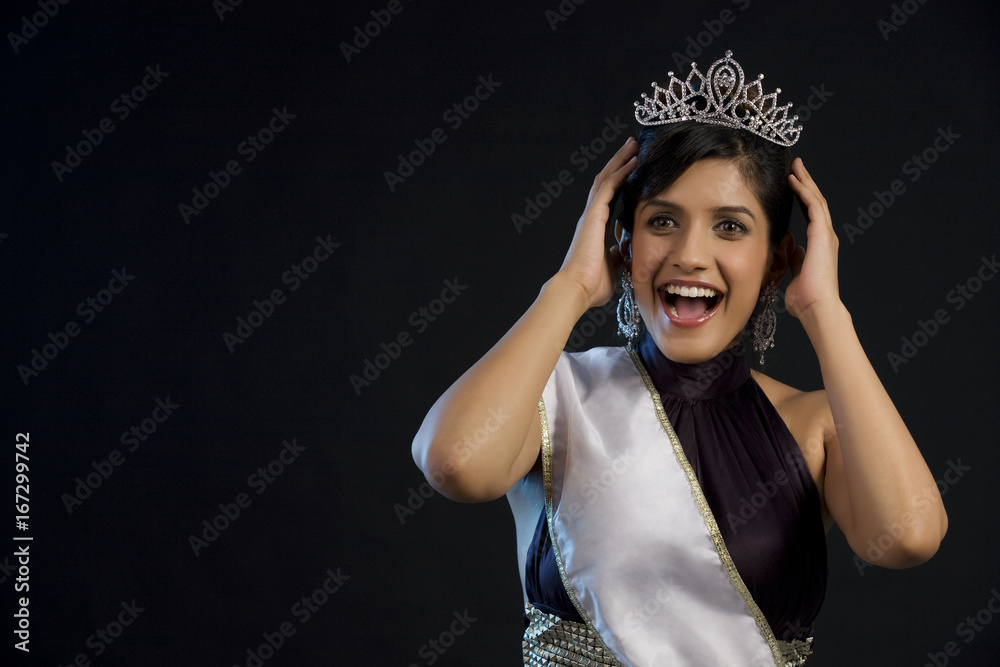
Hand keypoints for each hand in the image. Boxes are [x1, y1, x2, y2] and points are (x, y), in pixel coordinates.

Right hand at [557, 137, 637, 310]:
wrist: (577, 289)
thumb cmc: (592, 285)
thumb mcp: (613, 268)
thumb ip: (618, 257)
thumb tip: (625, 254)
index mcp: (596, 229)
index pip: (611, 198)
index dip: (621, 182)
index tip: (633, 169)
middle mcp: (592, 218)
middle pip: (606, 182)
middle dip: (620, 163)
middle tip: (633, 147)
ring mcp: (591, 214)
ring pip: (606, 178)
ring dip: (620, 160)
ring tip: (633, 145)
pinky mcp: (593, 215)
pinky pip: (608, 186)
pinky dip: (621, 171)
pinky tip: (633, 160)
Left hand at [784, 158, 842, 320]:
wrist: (816, 307)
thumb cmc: (805, 298)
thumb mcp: (794, 273)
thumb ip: (794, 258)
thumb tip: (790, 247)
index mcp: (818, 245)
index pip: (809, 214)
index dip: (802, 197)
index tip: (793, 184)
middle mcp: (824, 236)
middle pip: (815, 202)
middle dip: (805, 183)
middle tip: (796, 166)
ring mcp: (825, 234)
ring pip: (816, 200)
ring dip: (805, 181)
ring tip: (796, 166)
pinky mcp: (822, 235)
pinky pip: (813, 206)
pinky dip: (804, 191)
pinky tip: (794, 180)